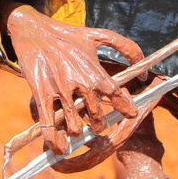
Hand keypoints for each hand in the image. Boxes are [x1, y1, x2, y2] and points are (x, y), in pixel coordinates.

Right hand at [4, 2, 143, 154]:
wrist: (34, 30)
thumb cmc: (68, 35)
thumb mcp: (99, 34)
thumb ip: (126, 47)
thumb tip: (143, 67)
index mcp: (95, 71)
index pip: (117, 96)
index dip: (126, 108)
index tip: (132, 114)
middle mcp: (80, 84)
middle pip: (96, 117)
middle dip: (99, 124)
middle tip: (98, 123)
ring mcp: (60, 92)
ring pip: (75, 126)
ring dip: (78, 131)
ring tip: (78, 128)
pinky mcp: (41, 95)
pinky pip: (49, 125)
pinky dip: (55, 141)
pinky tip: (59, 148)